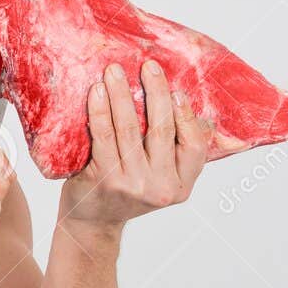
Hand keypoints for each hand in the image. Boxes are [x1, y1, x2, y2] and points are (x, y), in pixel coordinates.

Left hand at [59, 59, 210, 230]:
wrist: (93, 221)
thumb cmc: (127, 189)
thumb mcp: (160, 177)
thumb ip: (174, 149)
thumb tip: (188, 104)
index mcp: (182, 185)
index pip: (195, 145)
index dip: (186, 115)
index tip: (176, 89)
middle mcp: (161, 187)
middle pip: (162, 130)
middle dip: (156, 92)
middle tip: (148, 65)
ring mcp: (133, 185)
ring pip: (130, 129)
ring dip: (122, 95)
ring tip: (114, 72)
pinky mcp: (105, 180)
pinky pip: (103, 136)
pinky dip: (100, 110)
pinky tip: (96, 92)